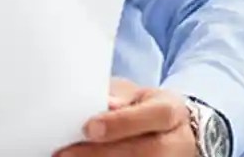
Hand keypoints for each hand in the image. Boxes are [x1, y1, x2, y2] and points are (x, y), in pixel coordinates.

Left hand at [53, 78, 194, 156]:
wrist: (176, 133)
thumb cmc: (145, 108)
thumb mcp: (135, 94)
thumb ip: (118, 96)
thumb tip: (105, 102)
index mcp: (170, 110)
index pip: (155, 115)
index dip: (121, 122)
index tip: (89, 128)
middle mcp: (176, 140)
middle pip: (147, 150)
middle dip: (103, 152)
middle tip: (67, 153)